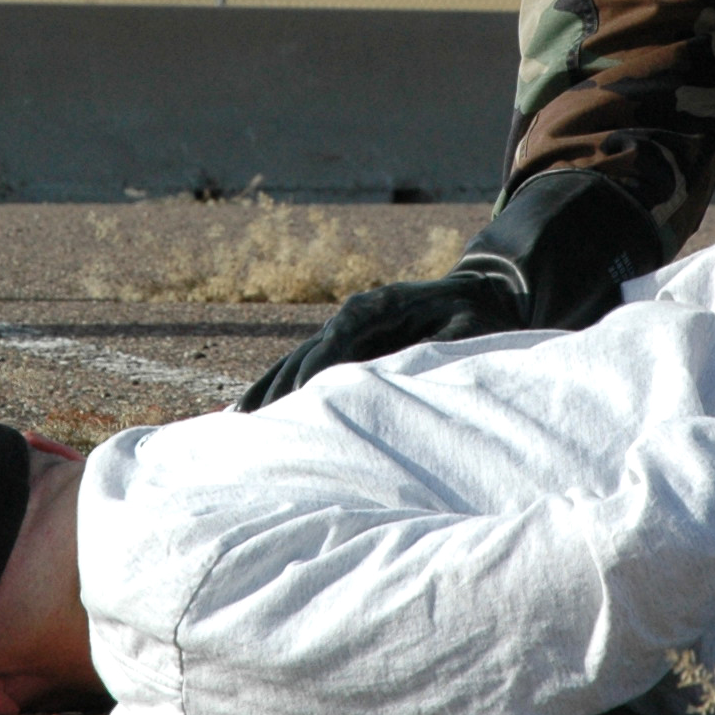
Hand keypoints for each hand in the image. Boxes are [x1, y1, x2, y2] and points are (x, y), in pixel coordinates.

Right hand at [237, 272, 526, 410]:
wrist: (478, 294)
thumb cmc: (475, 318)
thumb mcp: (463, 332)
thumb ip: (432, 350)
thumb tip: (403, 377)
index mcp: (377, 307)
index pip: (338, 337)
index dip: (319, 365)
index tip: (299, 393)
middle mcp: (352, 317)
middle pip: (305, 353)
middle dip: (278, 386)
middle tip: (250, 421)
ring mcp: (344, 331)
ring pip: (296, 362)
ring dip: (268, 390)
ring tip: (236, 420)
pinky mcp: (345, 347)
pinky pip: (304, 369)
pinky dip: (278, 388)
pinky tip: (254, 410)